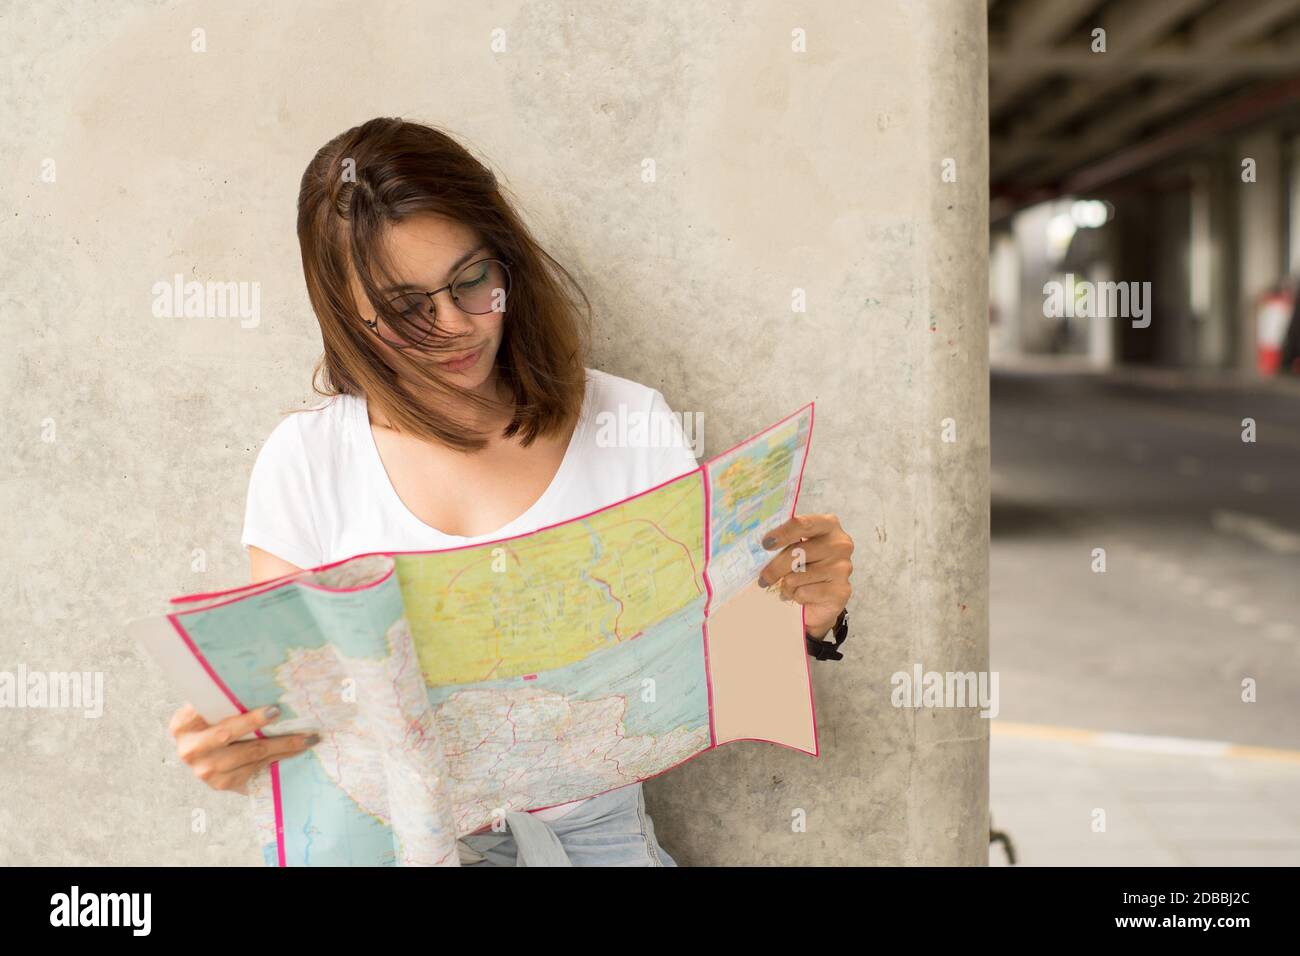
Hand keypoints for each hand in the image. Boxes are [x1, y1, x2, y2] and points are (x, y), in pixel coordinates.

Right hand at [170, 703, 317, 793]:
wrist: (204, 754)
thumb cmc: (213, 721)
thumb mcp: (209, 708)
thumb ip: (223, 698)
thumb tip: (259, 680)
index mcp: (182, 725)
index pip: (210, 712)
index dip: (237, 709)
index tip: (270, 707)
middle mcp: (190, 750)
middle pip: (228, 733)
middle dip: (258, 723)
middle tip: (284, 713)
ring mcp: (206, 771)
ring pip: (251, 753)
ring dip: (283, 744)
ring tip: (308, 736)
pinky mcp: (223, 784)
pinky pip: (257, 767)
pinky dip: (280, 757)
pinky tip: (298, 749)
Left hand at [757, 513, 853, 639]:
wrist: (823, 597)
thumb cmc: (807, 565)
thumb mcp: (797, 546)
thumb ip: (784, 541)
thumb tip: (762, 546)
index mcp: (828, 525)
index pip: (803, 524)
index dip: (782, 534)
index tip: (765, 544)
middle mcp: (840, 544)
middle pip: (796, 553)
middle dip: (774, 568)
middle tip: (763, 578)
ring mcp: (843, 567)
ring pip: (796, 577)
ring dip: (787, 586)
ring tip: (791, 587)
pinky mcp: (841, 590)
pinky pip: (804, 593)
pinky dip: (797, 597)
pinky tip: (802, 595)